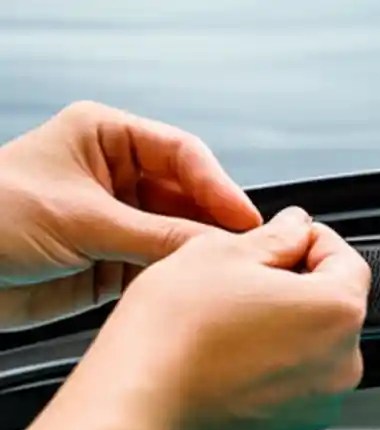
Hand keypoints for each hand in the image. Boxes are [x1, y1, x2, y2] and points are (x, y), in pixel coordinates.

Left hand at [0, 100, 260, 329]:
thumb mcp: (81, 218)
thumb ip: (155, 234)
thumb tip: (218, 244)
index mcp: (106, 137)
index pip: (182, 154)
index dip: (217, 186)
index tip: (243, 217)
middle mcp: (116, 176)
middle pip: (189, 196)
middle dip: (214, 223)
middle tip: (245, 249)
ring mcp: (117, 221)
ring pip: (179, 235)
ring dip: (199, 254)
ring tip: (224, 272)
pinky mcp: (113, 263)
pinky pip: (160, 268)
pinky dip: (178, 279)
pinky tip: (194, 288)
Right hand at [76, 206, 369, 429]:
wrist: (138, 408)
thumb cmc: (174, 335)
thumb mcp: (222, 253)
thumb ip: (276, 236)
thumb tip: (295, 227)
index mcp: (338, 311)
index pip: (346, 259)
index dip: (311, 240)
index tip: (284, 238)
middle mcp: (342, 363)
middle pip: (330, 309)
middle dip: (295, 289)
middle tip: (242, 282)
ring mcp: (320, 403)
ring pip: (310, 350)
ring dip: (281, 331)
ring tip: (227, 325)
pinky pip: (290, 388)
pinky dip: (268, 371)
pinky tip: (225, 361)